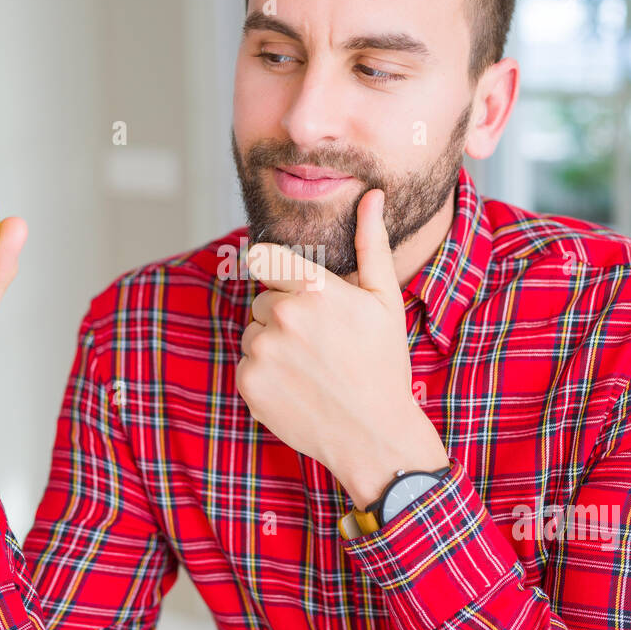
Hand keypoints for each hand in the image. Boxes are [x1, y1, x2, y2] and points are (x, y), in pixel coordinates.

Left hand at [236, 188, 447, 507]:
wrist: (374, 434)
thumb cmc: (384, 363)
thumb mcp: (384, 299)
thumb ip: (371, 243)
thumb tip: (370, 195)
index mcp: (314, 289)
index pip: (261, 259)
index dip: (275, 274)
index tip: (290, 290)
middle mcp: (283, 316)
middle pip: (261, 301)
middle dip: (282, 316)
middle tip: (319, 343)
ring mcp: (262, 352)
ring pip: (253, 334)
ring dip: (273, 346)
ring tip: (311, 367)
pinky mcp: (248, 383)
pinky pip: (246, 365)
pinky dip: (264, 376)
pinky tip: (297, 387)